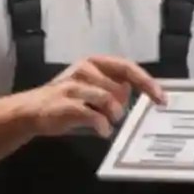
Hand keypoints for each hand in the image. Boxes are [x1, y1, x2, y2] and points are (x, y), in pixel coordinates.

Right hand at [21, 56, 165, 138]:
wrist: (32, 110)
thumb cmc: (67, 100)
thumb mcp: (92, 86)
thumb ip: (113, 86)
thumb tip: (137, 94)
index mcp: (94, 62)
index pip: (128, 68)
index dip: (147, 83)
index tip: (161, 98)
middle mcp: (85, 69)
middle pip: (120, 89)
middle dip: (121, 106)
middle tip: (114, 116)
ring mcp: (74, 86)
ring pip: (109, 102)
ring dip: (112, 117)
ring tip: (105, 123)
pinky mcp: (67, 104)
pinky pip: (95, 117)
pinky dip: (103, 127)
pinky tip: (101, 131)